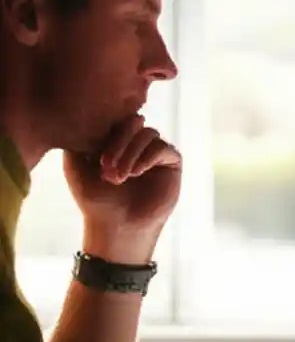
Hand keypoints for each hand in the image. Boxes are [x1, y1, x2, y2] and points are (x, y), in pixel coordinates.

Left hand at [64, 114, 181, 263]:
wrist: (117, 225)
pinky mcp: (172, 162)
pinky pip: (164, 148)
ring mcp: (155, 151)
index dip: (105, 133)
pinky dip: (149, 157)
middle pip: (133, 122)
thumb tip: (86, 116)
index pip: (115, 119)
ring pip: (148, 134)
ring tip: (120, 176)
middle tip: (107, 166)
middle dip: (119, 142)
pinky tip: (136, 173)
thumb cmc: (95, 199)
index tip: (94, 158)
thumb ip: (77, 139)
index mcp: (115, 139)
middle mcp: (136, 143)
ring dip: (131, 153)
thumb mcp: (76, 165)